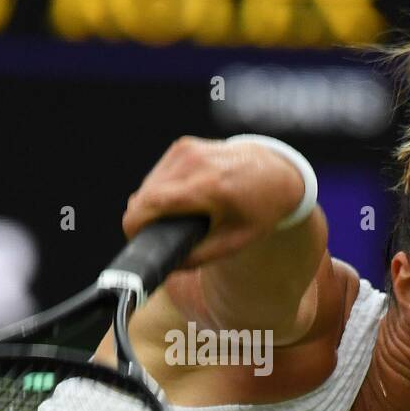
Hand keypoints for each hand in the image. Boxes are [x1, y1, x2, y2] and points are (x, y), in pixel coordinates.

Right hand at [122, 135, 304, 267]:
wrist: (276, 174)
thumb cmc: (257, 212)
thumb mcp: (234, 242)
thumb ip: (198, 256)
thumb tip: (166, 265)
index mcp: (209, 187)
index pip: (153, 202)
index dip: (135, 223)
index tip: (133, 238)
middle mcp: (195, 162)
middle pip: (145, 194)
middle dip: (141, 217)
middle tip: (151, 236)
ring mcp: (187, 150)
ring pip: (148, 183)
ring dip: (149, 203)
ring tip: (166, 221)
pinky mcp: (183, 146)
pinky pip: (158, 173)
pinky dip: (159, 189)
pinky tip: (175, 201)